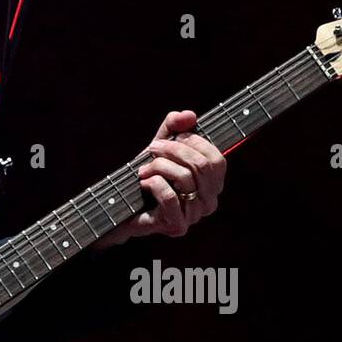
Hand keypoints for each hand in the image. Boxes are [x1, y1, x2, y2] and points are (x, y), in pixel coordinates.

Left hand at [97, 109, 226, 248]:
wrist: (124, 207)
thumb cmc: (147, 176)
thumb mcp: (161, 145)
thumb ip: (174, 127)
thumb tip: (190, 115)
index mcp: (212, 184)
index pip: (216, 158)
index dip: (194, 142)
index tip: (172, 138)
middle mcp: (209, 201)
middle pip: (201, 166)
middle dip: (173, 150)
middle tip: (152, 148)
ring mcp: (195, 216)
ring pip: (185, 178)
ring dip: (159, 166)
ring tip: (144, 168)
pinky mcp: (177, 226)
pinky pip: (169, 196)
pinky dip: (153, 183)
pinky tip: (144, 183)